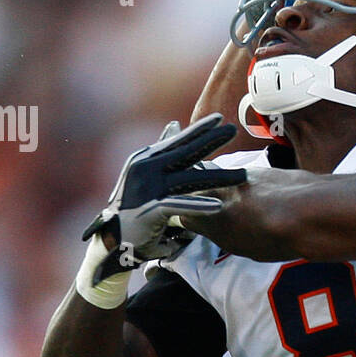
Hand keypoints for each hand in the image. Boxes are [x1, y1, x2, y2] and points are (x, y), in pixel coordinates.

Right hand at [82, 116, 246, 282]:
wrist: (113, 237)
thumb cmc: (134, 205)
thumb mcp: (144, 172)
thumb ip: (161, 148)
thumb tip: (174, 124)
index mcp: (146, 159)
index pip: (177, 141)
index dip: (199, 129)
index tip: (220, 119)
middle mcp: (146, 169)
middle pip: (185, 153)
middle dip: (211, 140)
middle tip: (233, 130)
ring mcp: (147, 189)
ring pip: (189, 179)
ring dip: (217, 177)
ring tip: (241, 176)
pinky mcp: (150, 210)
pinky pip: (179, 206)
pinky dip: (198, 206)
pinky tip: (218, 206)